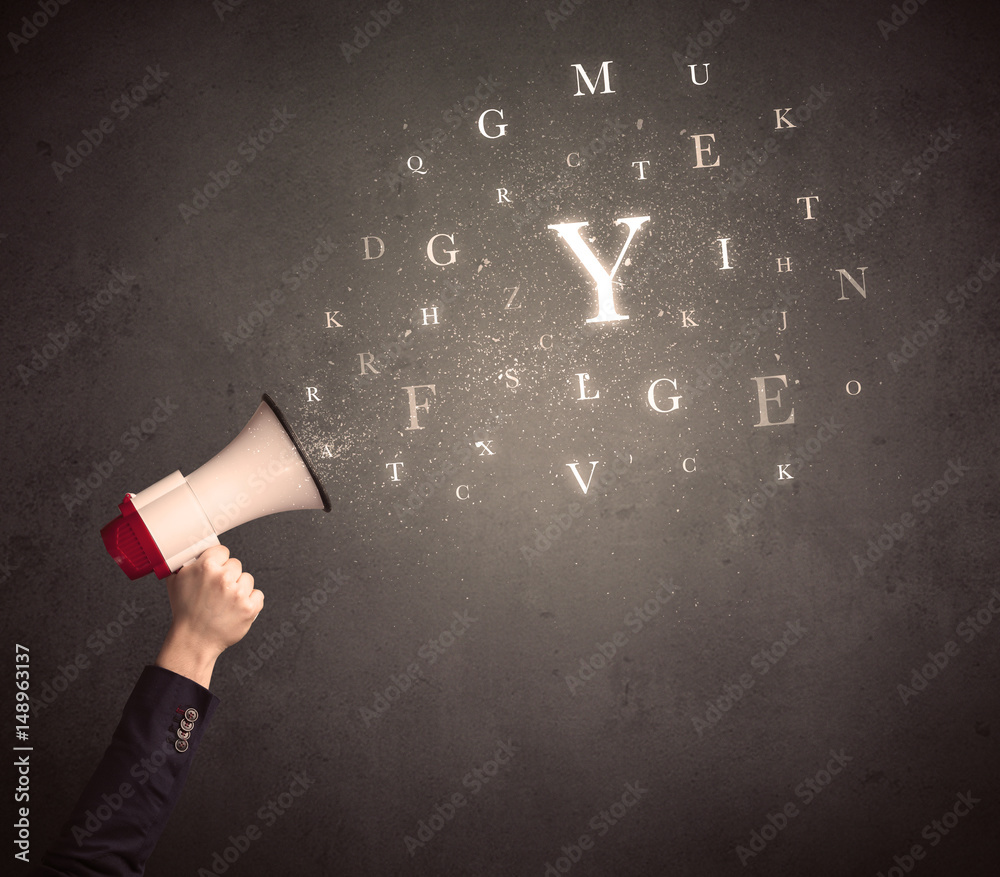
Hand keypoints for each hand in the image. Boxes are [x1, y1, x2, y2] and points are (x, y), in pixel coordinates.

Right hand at [154, 545, 262, 688]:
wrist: (194, 640)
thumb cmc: (185, 612)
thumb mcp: (176, 581)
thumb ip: (186, 562)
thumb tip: (191, 550)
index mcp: (206, 567)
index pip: (223, 551)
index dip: (218, 561)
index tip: (215, 570)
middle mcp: (223, 578)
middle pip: (236, 564)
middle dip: (228, 575)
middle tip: (217, 591)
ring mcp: (238, 593)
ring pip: (247, 579)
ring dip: (239, 588)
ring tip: (225, 601)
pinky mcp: (250, 608)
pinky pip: (258, 595)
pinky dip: (250, 601)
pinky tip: (236, 608)